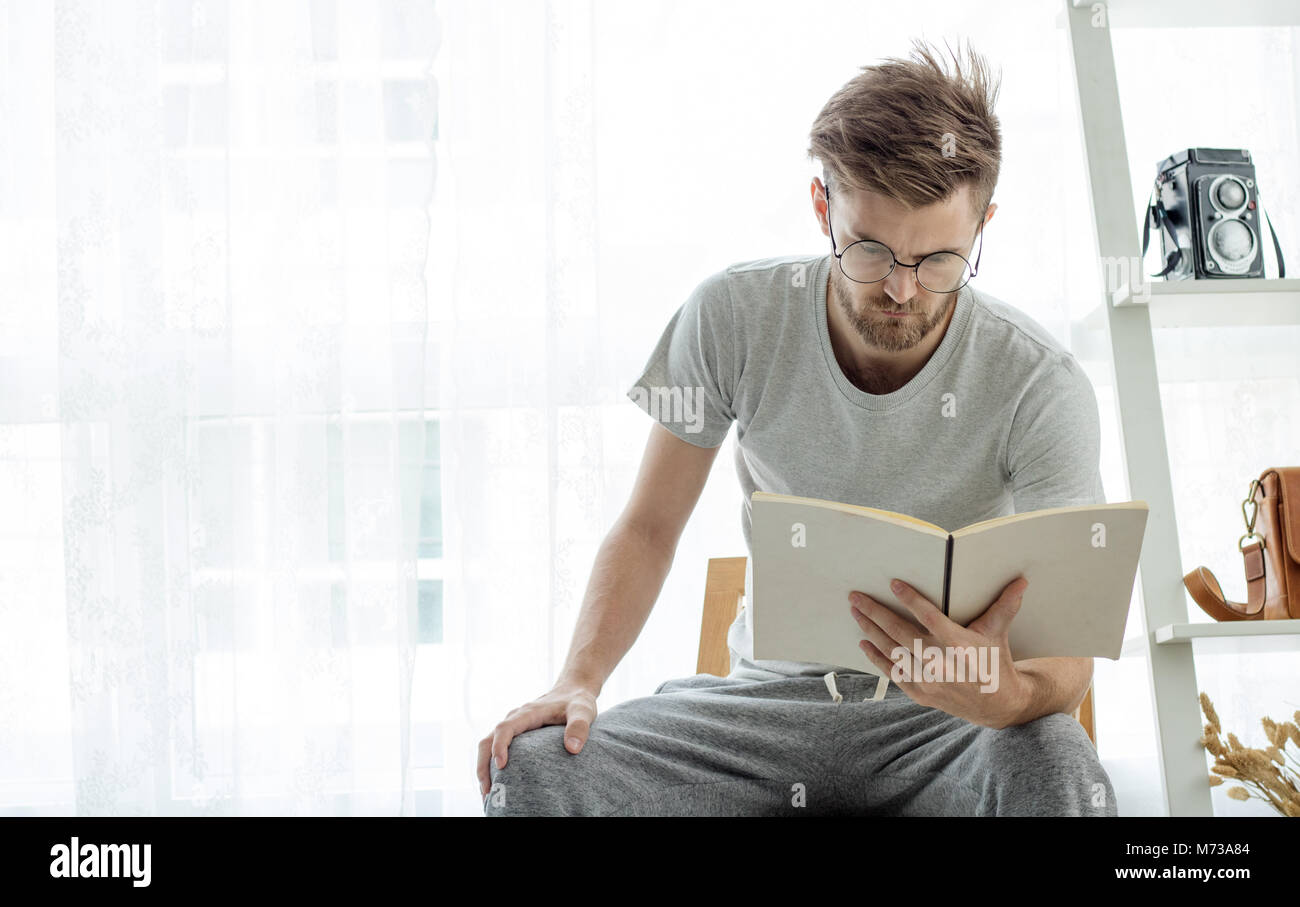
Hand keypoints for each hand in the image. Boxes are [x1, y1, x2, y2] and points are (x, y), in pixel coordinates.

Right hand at [476, 681, 598, 796]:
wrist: (573, 690)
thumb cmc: (577, 701)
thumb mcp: (583, 711)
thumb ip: (579, 726)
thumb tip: (573, 748)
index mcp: (528, 713)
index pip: (505, 728)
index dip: (499, 746)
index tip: (501, 766)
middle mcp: (516, 718)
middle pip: (488, 739)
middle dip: (483, 765)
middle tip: (488, 791)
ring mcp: (514, 726)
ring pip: (488, 744)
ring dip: (484, 767)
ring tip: (488, 794)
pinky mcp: (516, 733)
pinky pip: (496, 747)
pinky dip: (491, 764)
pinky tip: (498, 783)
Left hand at [848, 576, 1032, 728]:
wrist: (999, 706)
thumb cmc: (996, 662)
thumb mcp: (999, 633)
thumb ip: (1005, 605)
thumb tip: (1021, 581)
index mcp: (959, 644)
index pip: (929, 616)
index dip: (910, 599)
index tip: (893, 584)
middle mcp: (940, 663)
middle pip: (900, 633)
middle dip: (875, 612)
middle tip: (856, 596)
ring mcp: (928, 680)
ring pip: (892, 651)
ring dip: (871, 630)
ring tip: (856, 612)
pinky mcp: (920, 694)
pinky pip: (893, 673)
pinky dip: (876, 658)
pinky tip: (864, 643)